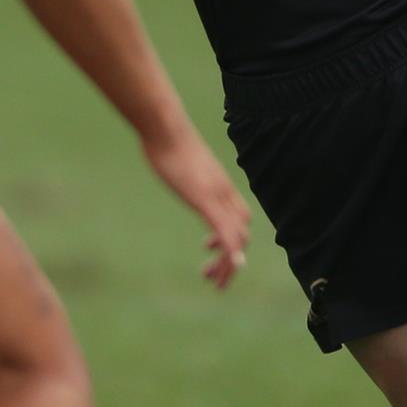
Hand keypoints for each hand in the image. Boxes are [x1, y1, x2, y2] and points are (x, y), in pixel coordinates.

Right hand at [141, 123, 251, 288]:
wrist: (164, 126)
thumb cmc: (166, 140)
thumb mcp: (179, 160)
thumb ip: (183, 169)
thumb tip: (170, 163)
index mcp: (220, 185)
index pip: (240, 219)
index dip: (232, 239)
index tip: (207, 249)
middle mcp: (224, 192)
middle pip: (242, 233)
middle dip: (231, 260)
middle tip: (213, 280)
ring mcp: (216, 196)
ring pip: (237, 237)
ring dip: (228, 263)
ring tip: (210, 279)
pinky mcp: (205, 199)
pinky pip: (225, 230)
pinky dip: (231, 250)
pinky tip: (230, 265)